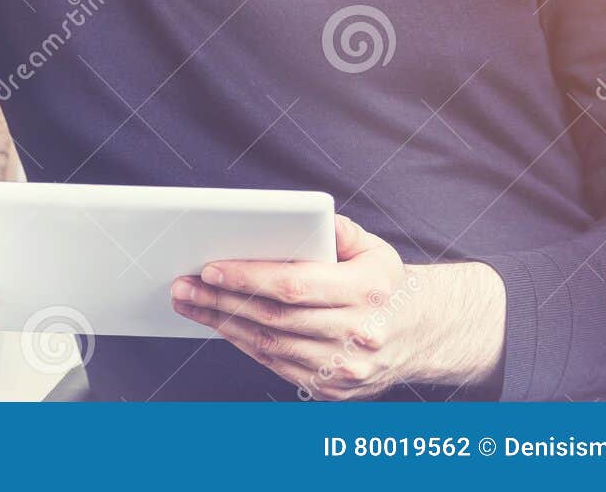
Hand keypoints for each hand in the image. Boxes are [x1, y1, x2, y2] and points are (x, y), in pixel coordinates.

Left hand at [169, 215, 505, 399]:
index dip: (248, 278)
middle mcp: (358, 335)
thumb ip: (336, 229)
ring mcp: (346, 368)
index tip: (210, 268)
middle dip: (221, 300)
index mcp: (367, 292)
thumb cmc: (386, 283)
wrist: (422, 335)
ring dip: (223, 324)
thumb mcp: (373, 246)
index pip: (294, 286)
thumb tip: (298, 216)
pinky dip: (245, 344)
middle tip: (183, 285)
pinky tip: (221, 324)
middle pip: (274, 317)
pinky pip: (278, 365)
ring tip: (190, 303)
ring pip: (271, 345)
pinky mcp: (334, 389)